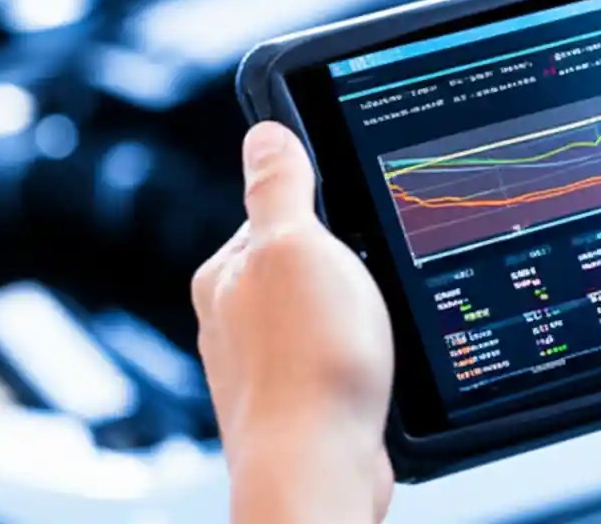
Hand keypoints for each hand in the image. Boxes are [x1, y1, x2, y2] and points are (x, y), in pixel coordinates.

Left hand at [192, 121, 394, 522]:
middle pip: (304, 264)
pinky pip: (335, 356)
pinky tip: (373, 366)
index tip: (356, 224)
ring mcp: (266, 363)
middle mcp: (235, 319)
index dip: (325, 213)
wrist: (319, 467)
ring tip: (373, 328)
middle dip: (345, 267)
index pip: (276, 214)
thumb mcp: (295, 247)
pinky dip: (359, 354)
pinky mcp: (299, 399)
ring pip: (323, 313)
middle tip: (373, 279)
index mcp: (226, 274)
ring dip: (355, 314)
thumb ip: (278, 188)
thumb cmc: (306, 364)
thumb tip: (265, 134)